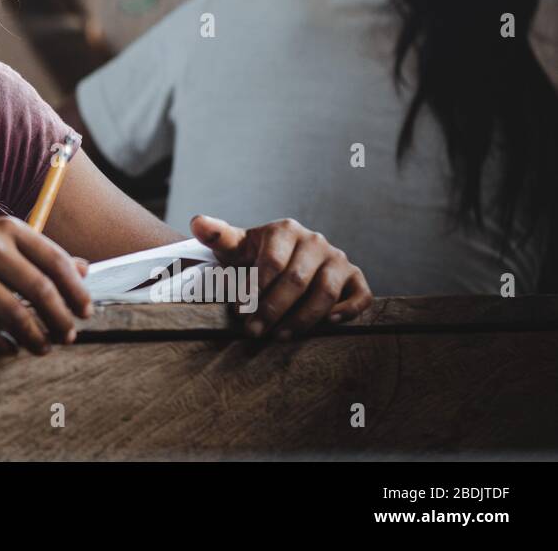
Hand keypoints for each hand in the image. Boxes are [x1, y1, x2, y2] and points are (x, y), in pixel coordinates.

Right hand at [0, 216, 92, 353]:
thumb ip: (40, 253)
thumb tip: (85, 269)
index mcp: (6, 229)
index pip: (55, 261)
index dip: (75, 290)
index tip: (86, 312)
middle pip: (40, 289)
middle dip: (60, 319)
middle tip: (68, 337)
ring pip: (13, 313)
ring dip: (34, 337)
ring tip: (43, 349)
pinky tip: (9, 350)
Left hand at [189, 214, 371, 339]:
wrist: (277, 264)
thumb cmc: (251, 258)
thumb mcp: (233, 247)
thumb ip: (216, 235)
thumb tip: (197, 222)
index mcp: (286, 230)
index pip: (271, 262)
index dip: (255, 289)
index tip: (239, 311)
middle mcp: (315, 241)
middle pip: (296, 280)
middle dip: (273, 309)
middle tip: (254, 332)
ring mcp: (338, 259)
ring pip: (325, 292)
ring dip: (303, 318)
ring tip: (279, 336)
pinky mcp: (355, 278)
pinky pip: (360, 296)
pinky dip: (348, 311)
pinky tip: (328, 324)